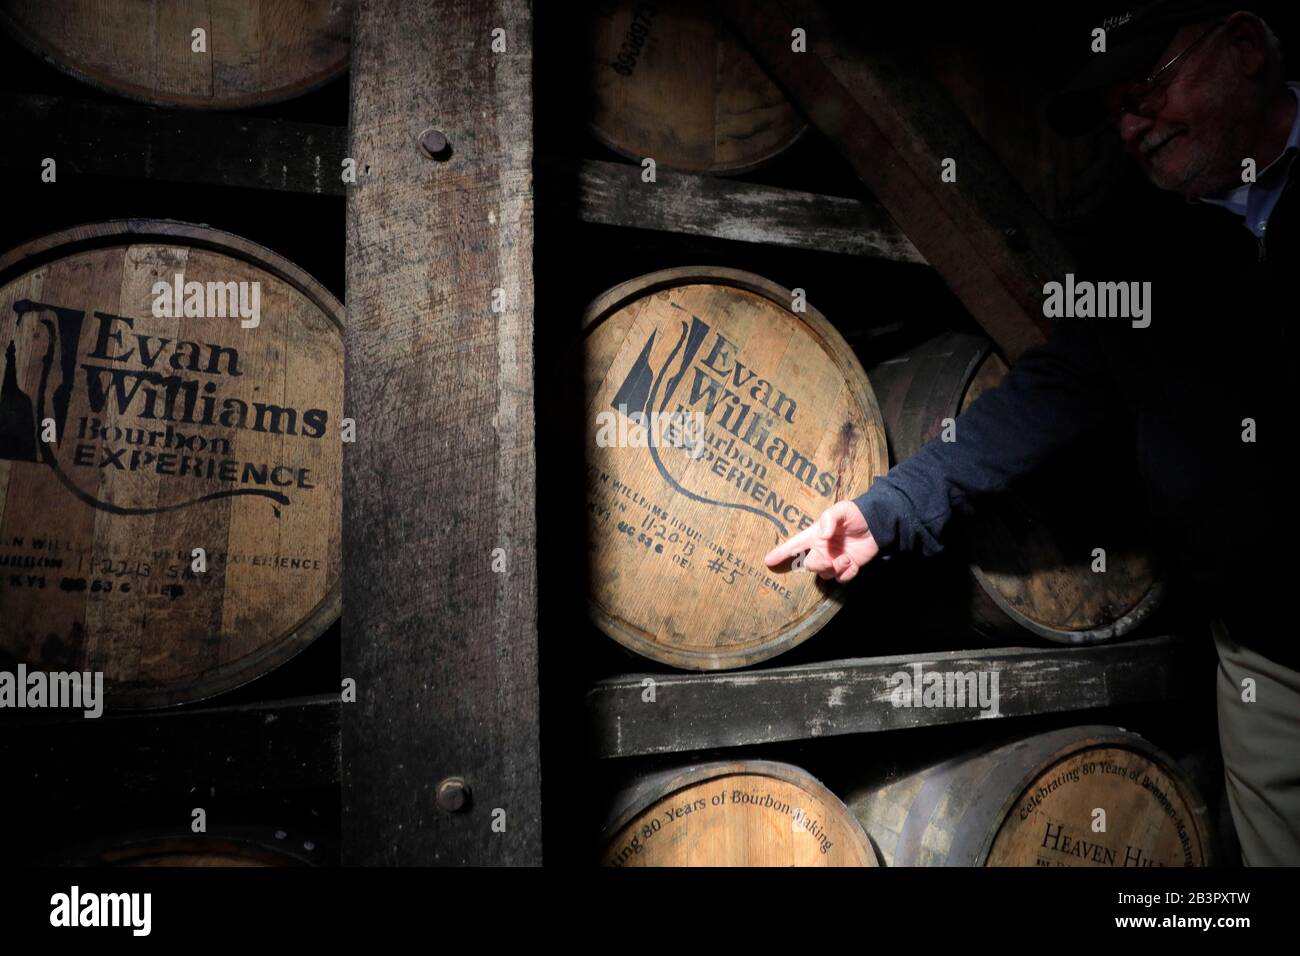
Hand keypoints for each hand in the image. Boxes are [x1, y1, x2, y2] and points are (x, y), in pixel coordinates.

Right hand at [763, 500, 878, 582]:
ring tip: (845, 559)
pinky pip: (841, 579)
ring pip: (824, 574)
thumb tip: (822, 536)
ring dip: (834, 569)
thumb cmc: (854, 514)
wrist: (877, 523)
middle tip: (829, 560)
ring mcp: (834, 560)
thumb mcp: (840, 510)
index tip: (767, 561)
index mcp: (815, 536)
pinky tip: (853, 565)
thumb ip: (829, 520)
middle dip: (817, 565)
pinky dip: (846, 575)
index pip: (794, 545)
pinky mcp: (848, 567)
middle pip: (809, 565)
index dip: (780, 553)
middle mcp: (822, 550)